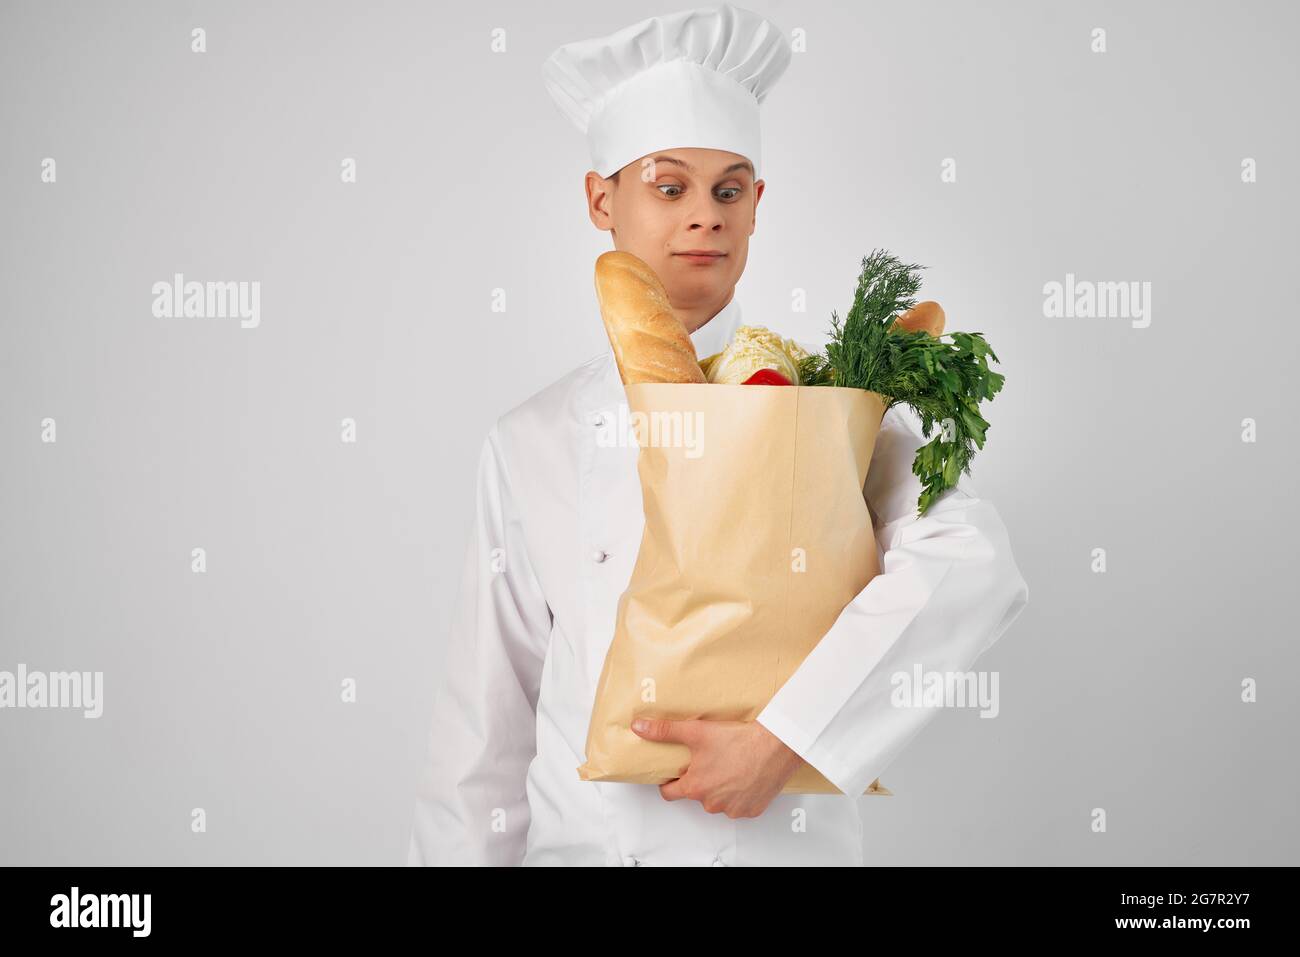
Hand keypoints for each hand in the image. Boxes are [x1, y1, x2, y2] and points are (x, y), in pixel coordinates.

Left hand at [630, 715, 804, 817]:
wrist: (774, 745)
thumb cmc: (738, 740)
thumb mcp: (696, 732)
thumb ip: (665, 731)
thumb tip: (639, 727)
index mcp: (695, 787)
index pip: (669, 793)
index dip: (669, 782)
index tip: (674, 774)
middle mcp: (712, 803)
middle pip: (697, 795)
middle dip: (700, 781)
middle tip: (710, 762)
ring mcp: (733, 809)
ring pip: (719, 802)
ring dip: (721, 789)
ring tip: (729, 766)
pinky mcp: (752, 810)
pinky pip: (740, 806)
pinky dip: (740, 795)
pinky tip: (744, 777)